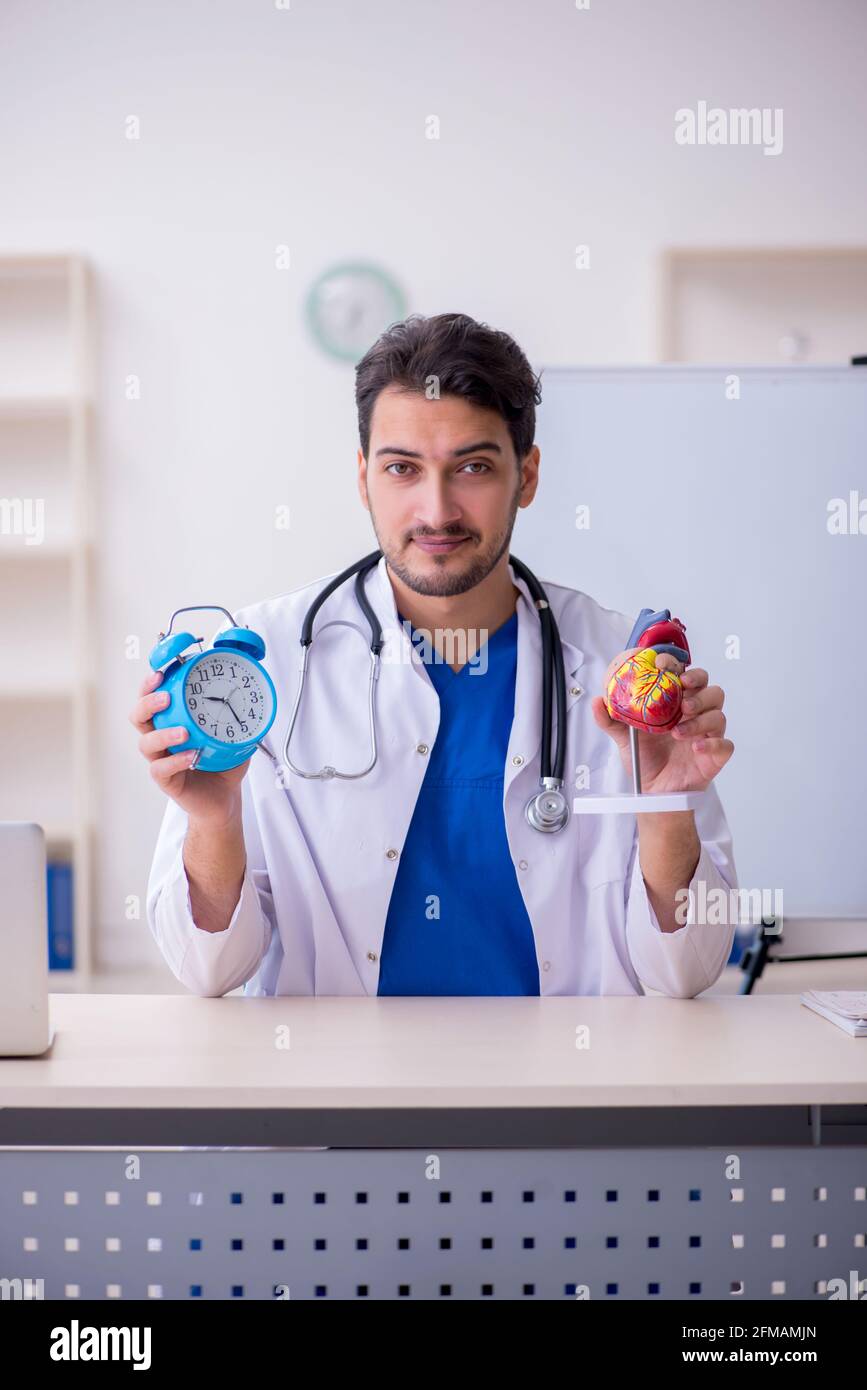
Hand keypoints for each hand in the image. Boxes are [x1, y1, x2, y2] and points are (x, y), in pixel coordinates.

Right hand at [129, 669, 252, 826]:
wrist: (224, 797)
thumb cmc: (223, 763)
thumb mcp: (233, 733)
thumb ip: (238, 715)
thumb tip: (255, 693)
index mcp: (171, 722)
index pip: (151, 699)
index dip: (149, 685)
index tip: (160, 673)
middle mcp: (160, 739)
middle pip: (139, 717)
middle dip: (148, 703)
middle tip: (166, 698)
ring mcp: (161, 760)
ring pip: (146, 743)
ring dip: (163, 734)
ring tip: (184, 732)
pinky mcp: (166, 780)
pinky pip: (160, 769)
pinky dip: (175, 761)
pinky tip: (190, 756)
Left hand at [591, 648, 733, 792]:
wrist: (652, 792)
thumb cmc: (646, 760)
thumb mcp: (623, 737)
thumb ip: (611, 719)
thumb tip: (597, 701)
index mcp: (677, 705)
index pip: (689, 678)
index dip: (682, 668)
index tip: (666, 666)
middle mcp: (696, 716)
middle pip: (712, 691)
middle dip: (699, 691)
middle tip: (682, 701)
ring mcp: (707, 735)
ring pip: (719, 715)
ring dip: (700, 720)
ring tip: (678, 732)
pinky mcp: (715, 756)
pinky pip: (725, 745)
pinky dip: (712, 744)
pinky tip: (696, 747)